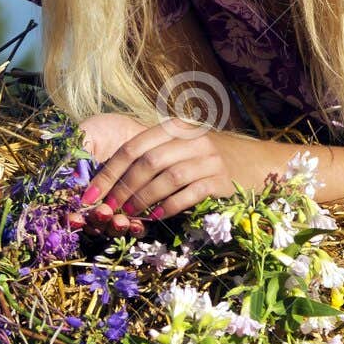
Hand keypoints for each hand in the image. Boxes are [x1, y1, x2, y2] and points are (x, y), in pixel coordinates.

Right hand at [75, 113, 153, 235]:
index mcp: (78, 189)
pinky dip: (136, 228)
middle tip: (103, 213)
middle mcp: (95, 203)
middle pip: (91, 223)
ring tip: (120, 221)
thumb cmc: (107, 131)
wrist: (140, 130)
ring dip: (114, 227)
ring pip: (112, 227)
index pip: (71, 210)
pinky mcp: (139, 209)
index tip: (75, 217)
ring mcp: (116, 208)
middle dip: (95, 222)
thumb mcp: (87, 136)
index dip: (71, 218)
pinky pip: (136, 226)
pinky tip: (138, 223)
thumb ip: (75, 154)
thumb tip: (70, 178)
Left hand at [80, 118, 238, 221]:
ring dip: (145, 198)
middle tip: (109, 209)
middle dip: (124, 187)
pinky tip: (157, 216)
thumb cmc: (204, 158)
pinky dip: (171, 205)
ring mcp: (209, 159)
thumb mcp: (179, 145)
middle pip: (149, 161)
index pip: (133, 147)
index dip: (109, 172)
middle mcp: (192, 139)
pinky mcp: (221, 180)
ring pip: (169, 177)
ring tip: (130, 214)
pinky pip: (191, 193)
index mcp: (174, 128)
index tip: (90, 194)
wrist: (252, 163)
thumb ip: (151, 153)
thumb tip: (107, 180)